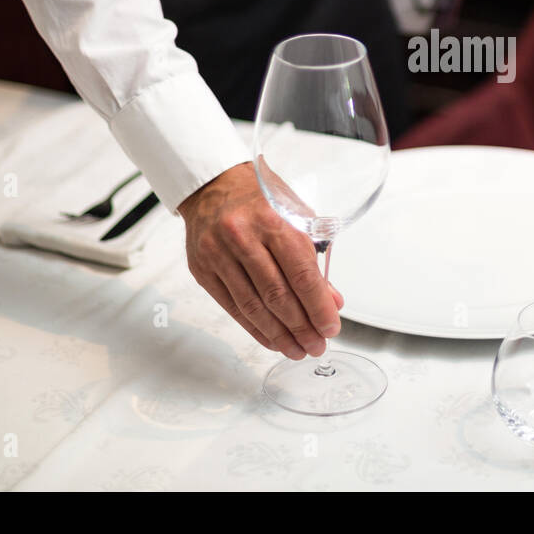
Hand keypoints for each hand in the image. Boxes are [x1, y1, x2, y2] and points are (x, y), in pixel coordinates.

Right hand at [179, 163, 342, 359]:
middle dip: (301, 327)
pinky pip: (232, 306)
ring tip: (298, 350)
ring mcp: (218, 254)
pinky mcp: (202, 269)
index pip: (301, 273)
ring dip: (279, 334)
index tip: (331, 327)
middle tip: (317, 346)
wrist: (213, 184)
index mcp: (273, 220)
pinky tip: (272, 339)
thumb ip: (313, 259)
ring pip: (253, 306)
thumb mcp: (296, 217)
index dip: (318, 306)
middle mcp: (243, 237)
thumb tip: (330, 300)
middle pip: (277, 294)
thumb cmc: (260, 198)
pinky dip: (254, 327)